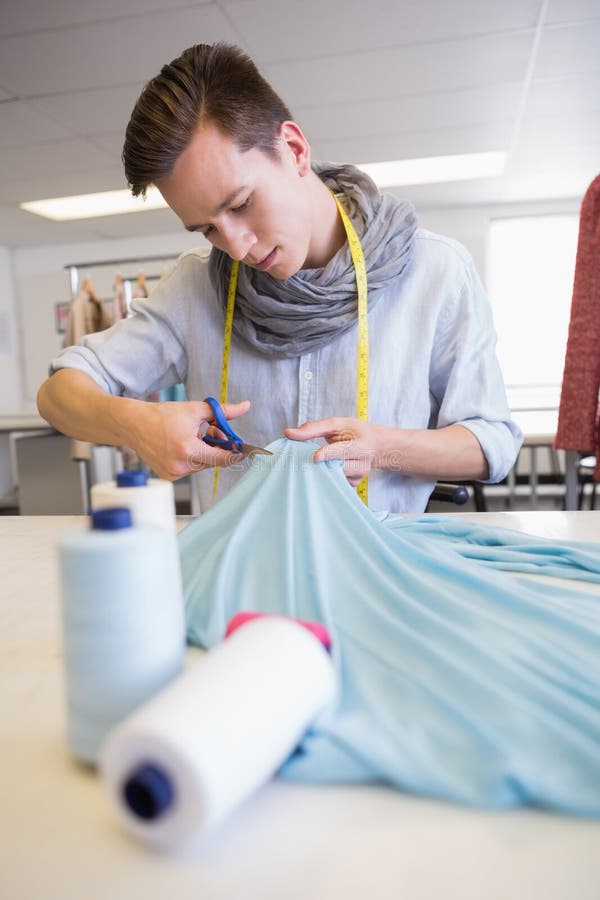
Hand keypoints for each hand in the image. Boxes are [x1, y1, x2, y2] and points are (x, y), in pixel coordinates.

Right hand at [130, 399, 250, 480]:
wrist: (135, 424)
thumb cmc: (163, 415)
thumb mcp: (196, 410)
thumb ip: (223, 411)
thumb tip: (245, 406)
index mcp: (188, 449)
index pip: (223, 458)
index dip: (236, 453)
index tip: (245, 448)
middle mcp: (181, 465)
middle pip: (214, 461)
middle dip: (218, 446)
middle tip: (211, 430)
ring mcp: (174, 474)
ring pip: (202, 465)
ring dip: (204, 452)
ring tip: (192, 436)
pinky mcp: (169, 476)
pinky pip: (190, 468)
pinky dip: (192, 457)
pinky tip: (182, 445)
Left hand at [285, 417, 388, 486]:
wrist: (375, 446)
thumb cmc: (355, 432)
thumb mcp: (337, 424)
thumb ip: (313, 428)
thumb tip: (288, 432)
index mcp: (362, 446)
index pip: (343, 451)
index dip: (329, 454)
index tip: (315, 457)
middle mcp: (362, 464)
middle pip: (335, 467)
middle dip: (319, 463)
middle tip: (302, 458)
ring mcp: (357, 477)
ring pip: (332, 477)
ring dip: (319, 470)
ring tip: (314, 461)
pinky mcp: (352, 485)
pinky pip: (333, 482)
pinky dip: (324, 475)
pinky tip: (322, 468)